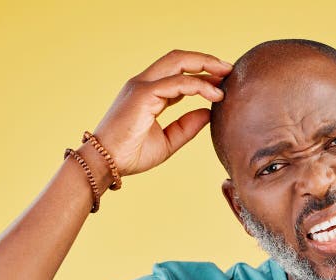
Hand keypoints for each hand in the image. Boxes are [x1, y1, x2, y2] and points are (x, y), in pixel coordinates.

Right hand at [91, 50, 231, 176]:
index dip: (201, 73)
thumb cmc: (131, 155)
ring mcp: (142, 86)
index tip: (222, 81)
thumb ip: (187, 126)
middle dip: (206, 61)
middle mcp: (143, 83)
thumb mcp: (168, 141)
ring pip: (178, 63)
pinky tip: (216, 95)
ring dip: (205, 65)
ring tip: (227, 75)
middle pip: (178, 59)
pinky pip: (177, 83)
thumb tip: (209, 113)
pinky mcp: (143, 94)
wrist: (106, 164)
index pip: (177, 73)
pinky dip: (199, 86)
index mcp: (148, 93)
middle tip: (229, 69)